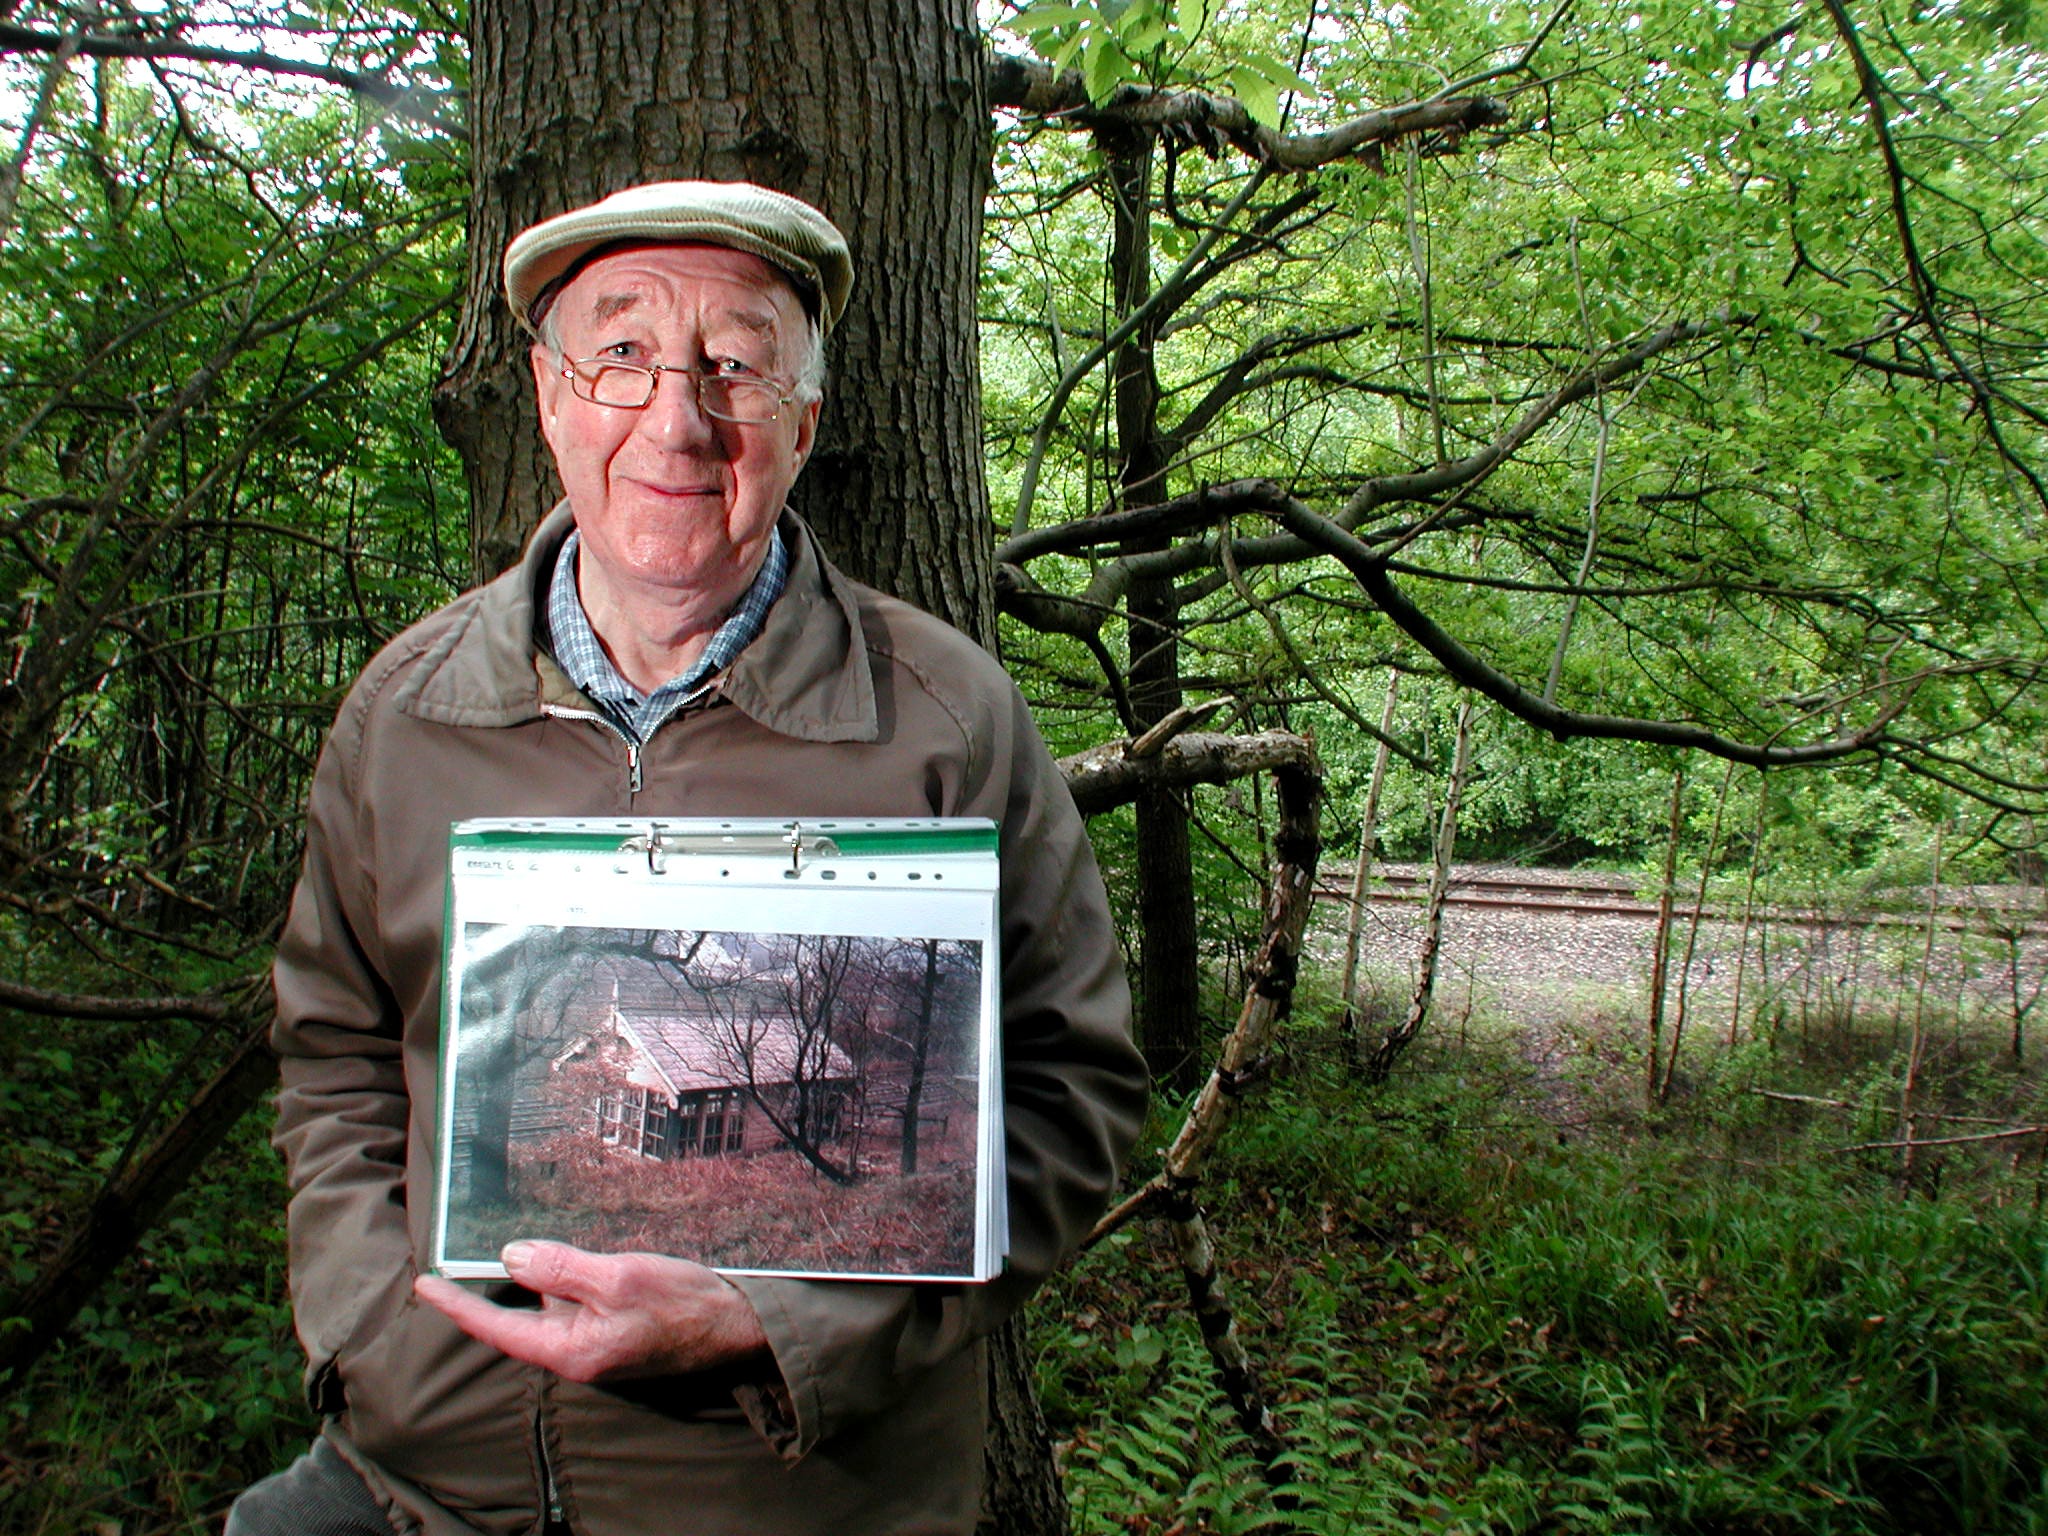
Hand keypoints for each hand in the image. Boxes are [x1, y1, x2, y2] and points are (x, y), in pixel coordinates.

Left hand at [414, 1240, 771, 1382]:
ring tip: (540, 1237)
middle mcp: (577, 1352)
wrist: (739, 1327)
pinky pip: (579, 1302)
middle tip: (476, 1246)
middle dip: (503, 1283)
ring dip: (545, 1274)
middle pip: (524, 1315)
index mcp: (570, 1349)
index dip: (457, 1305)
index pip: (497, 1327)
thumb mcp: (619, 1278)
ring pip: (554, 1304)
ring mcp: (598, 1343)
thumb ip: (563, 1269)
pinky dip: (571, 1277)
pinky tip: (579, 1252)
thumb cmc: (683, 1305)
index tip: (423, 1284)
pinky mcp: (617, 1330)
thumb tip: (513, 1257)